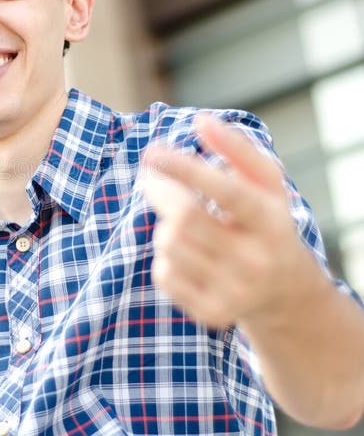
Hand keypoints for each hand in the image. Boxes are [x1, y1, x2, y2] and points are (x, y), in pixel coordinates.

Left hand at [142, 114, 302, 328]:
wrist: (285, 291)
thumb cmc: (267, 221)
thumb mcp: (267, 183)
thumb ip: (237, 149)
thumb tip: (202, 121)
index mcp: (273, 222)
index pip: (228, 192)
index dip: (189, 170)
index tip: (153, 152)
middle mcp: (257, 261)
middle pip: (186, 218)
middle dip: (160, 190)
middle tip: (150, 175)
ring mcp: (234, 292)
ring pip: (170, 244)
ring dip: (164, 223)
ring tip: (180, 220)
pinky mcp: (212, 314)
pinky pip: (164, 275)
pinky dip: (164, 255)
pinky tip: (184, 252)